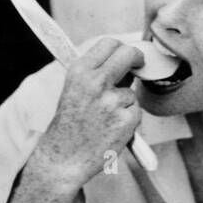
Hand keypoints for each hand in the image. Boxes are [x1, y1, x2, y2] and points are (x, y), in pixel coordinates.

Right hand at [32, 37, 144, 189]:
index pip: (109, 44)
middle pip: (128, 54)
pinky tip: (111, 131)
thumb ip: (96, 75)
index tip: (129, 56)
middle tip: (140, 66)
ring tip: (104, 121)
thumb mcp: (73, 91)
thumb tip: (125, 65)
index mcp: (79, 71)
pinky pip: (135, 112)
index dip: (122, 48)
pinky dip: (127, 121)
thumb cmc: (68, 127)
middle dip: (138, 58)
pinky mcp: (125, 119)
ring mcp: (112, 101)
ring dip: (124, 104)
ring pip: (131, 92)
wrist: (63, 159)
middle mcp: (95, 82)